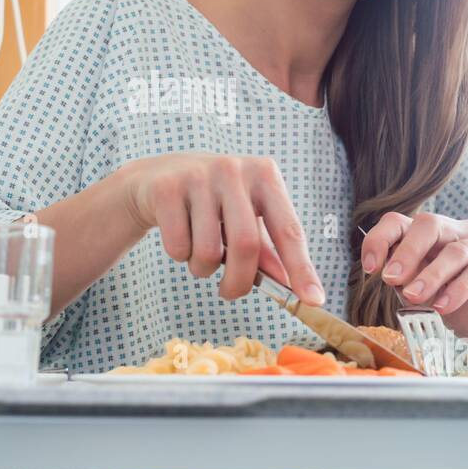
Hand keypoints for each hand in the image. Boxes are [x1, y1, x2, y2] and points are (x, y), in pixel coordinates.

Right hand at [121, 153, 323, 305]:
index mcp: (264, 175)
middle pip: (246, 245)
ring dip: (202, 269)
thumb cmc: (210, 203)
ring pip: (208, 251)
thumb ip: (266, 250)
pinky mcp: (167, 188)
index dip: (301, 268)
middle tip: (230, 293)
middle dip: (239, 281)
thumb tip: (289, 284)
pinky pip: (178, 246)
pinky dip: (179, 256)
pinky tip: (178, 235)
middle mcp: (234, 169)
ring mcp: (198, 175)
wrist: (154, 178)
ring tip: (198, 254)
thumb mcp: (243, 218)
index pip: (289, 229)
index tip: (314, 299)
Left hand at [359, 211, 467, 342]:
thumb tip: (388, 276)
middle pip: (427, 224)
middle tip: (390, 278)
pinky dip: (458, 289)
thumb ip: (413, 286)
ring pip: (453, 249)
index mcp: (434, 239)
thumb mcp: (434, 301)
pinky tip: (445, 306)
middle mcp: (459, 232)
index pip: (400, 223)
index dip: (380, 240)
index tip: (368, 267)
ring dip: (430, 275)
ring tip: (413, 297)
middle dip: (405, 251)